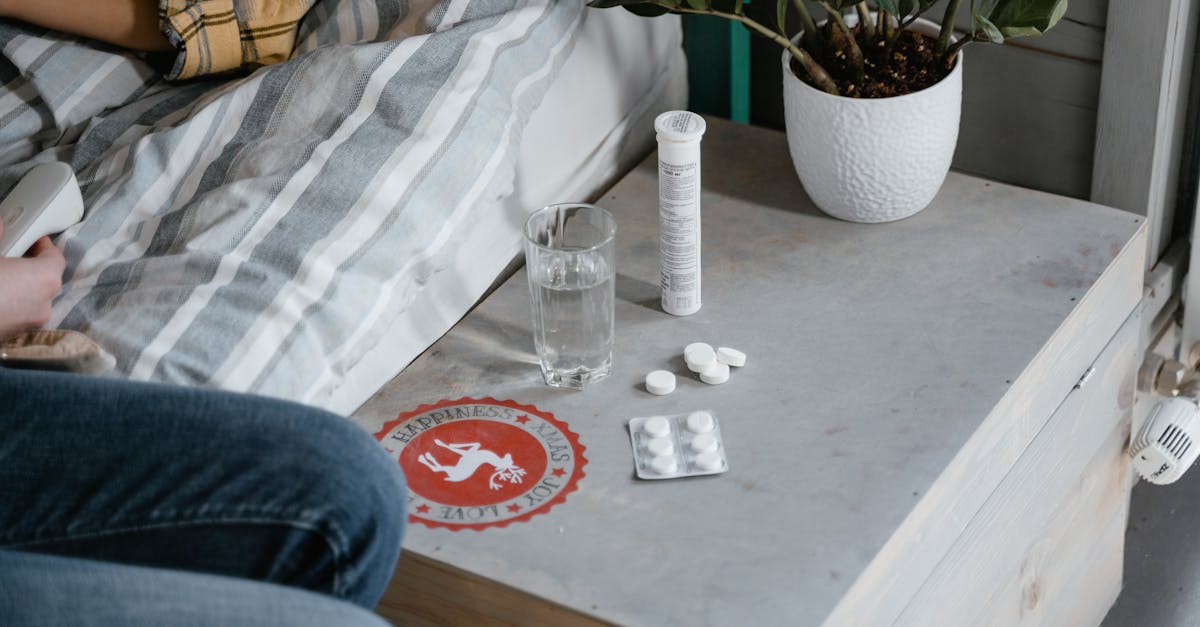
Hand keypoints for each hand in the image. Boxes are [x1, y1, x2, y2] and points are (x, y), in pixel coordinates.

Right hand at [0, 218, 65, 338]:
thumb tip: (1, 225)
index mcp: (45, 279)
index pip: (55, 257)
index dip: (44, 245)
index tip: (33, 238)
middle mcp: (45, 303)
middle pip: (46, 278)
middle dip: (32, 264)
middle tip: (15, 253)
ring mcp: (31, 322)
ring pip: (33, 296)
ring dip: (21, 284)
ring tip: (2, 273)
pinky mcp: (15, 334)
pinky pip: (20, 311)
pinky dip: (12, 300)